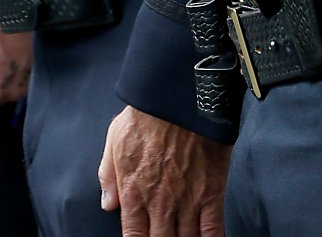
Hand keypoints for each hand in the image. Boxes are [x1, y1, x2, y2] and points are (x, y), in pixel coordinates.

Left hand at [98, 106, 229, 235]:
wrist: (178, 99)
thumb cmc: (146, 115)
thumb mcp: (114, 140)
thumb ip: (108, 176)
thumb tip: (108, 203)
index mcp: (133, 192)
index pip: (134, 236)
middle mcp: (159, 203)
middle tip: (165, 235)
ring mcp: (187, 202)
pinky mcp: (211, 195)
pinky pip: (212, 231)